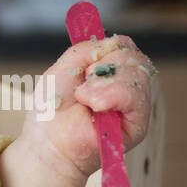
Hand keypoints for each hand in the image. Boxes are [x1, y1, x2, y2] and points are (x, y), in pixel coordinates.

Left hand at [23, 34, 158, 178]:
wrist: (47, 142)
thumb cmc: (52, 109)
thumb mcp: (64, 68)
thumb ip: (88, 49)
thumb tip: (115, 44)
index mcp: (111, 71)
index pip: (122, 45)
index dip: (101, 52)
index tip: (82, 70)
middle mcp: (128, 85)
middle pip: (133, 56)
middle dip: (101, 67)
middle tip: (81, 89)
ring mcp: (135, 103)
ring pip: (136, 72)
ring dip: (102, 83)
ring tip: (84, 99)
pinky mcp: (138, 122)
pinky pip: (136, 95)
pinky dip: (111, 94)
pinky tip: (95, 104)